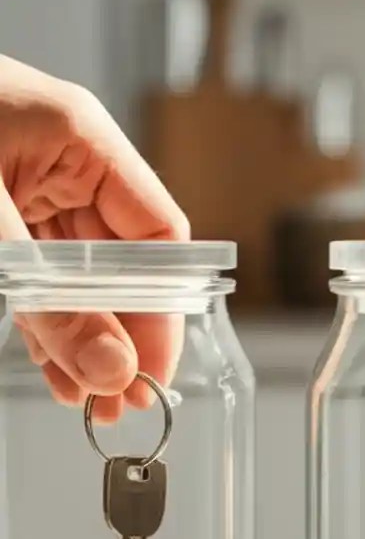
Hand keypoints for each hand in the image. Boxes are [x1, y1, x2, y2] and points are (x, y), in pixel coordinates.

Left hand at [0, 55, 188, 422]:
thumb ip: (46, 295)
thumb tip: (108, 364)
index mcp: (81, 139)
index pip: (156, 232)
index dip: (162, 305)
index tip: (151, 368)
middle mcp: (65, 162)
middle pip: (120, 259)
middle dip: (123, 333)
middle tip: (120, 399)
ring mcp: (28, 185)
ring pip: (75, 274)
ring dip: (84, 336)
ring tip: (87, 396)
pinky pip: (33, 271)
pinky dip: (44, 318)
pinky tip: (55, 364)